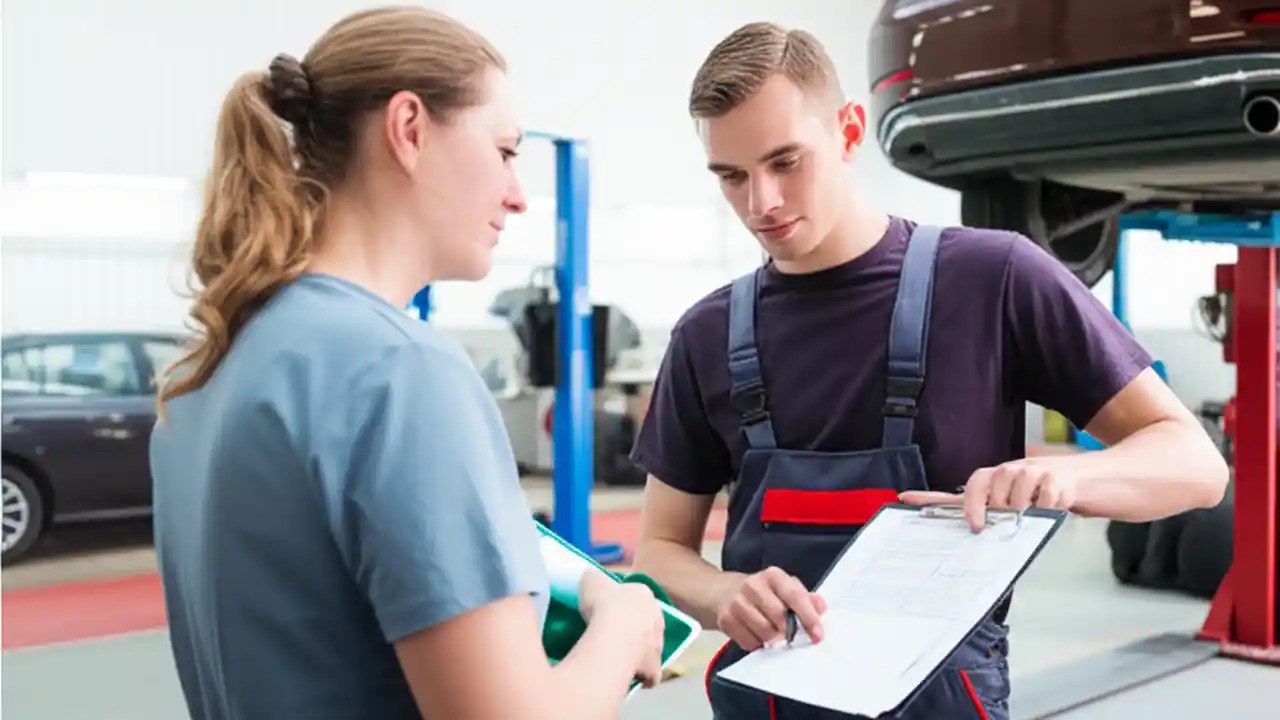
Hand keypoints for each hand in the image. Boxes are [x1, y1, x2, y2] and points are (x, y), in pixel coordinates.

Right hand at [578, 569, 665, 687]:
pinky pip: (650, 675)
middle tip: (614, 634)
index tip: (609, 610)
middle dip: (635, 628)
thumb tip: (591, 576)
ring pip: (651, 648)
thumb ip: (593, 577)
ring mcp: (658, 644)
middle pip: (647, 622)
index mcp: (644, 594)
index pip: (636, 596)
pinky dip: (642, 677)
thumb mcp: (591, 579)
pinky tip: (628, 677)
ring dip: (639, 652)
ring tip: (619, 657)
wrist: (614, 633)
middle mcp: (657, 617)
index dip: (623, 604)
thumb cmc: (603, 603)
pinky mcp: (654, 668)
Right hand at [713, 567, 826, 651]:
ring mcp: (737, 602)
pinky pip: (750, 642)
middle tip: (790, 636)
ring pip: (765, 632)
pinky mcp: (726, 620)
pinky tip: (756, 635)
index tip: (817, 635)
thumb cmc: (759, 592)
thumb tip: (820, 608)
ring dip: (773, 639)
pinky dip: (757, 644)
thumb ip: (804, 598)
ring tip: (772, 634)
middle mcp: (753, 585)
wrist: (719, 592)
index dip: (809, 617)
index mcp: (773, 575)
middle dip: (788, 631)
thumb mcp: (782, 587)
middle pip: (779, 617)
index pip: (795, 596)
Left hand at [899, 458, 1076, 531]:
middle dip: (992, 512)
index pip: (965, 486)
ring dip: (1024, 510)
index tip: (905, 499)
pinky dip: (1050, 508)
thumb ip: (1010, 516)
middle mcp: (1016, 470)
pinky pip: (1043, 500)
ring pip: (1013, 496)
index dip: (933, 495)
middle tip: (1002, 524)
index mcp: (1006, 478)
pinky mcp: (1059, 479)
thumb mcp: (1037, 504)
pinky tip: (1060, 506)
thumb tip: (984, 534)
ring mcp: (1036, 471)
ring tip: (1041, 511)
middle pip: (987, 492)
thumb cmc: (1073, 493)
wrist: (1118, 476)